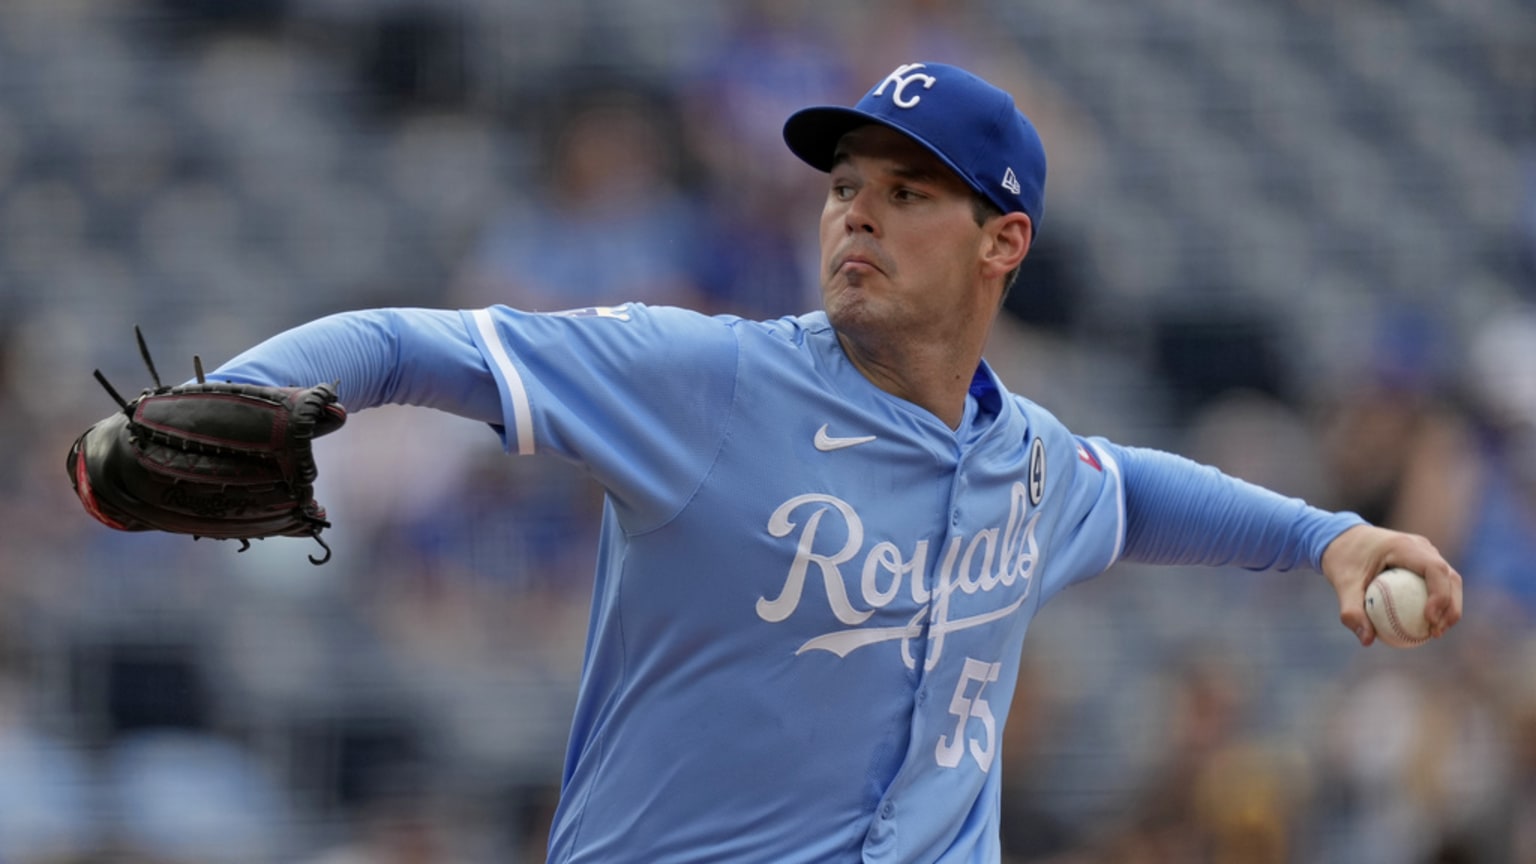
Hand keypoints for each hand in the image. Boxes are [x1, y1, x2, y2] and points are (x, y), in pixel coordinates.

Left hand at [1321, 524, 1462, 645]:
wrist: (1341, 538)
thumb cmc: (1342, 559)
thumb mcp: (1342, 583)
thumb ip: (1352, 610)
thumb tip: (1367, 641)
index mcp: (1404, 545)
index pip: (1435, 569)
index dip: (1440, 595)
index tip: (1429, 619)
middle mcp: (1421, 546)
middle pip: (1450, 577)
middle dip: (1450, 607)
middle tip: (1436, 633)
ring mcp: (1425, 552)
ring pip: (1449, 580)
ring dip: (1449, 607)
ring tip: (1435, 633)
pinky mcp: (1424, 562)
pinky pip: (1438, 583)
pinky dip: (1438, 603)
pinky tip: (1427, 627)